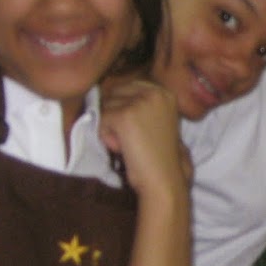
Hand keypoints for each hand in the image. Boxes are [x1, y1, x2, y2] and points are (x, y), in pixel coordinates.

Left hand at [99, 78, 190, 198]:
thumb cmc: (158, 155)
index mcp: (164, 92)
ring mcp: (140, 102)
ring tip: (129, 144)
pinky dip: (106, 137)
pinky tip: (123, 148)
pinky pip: (101, 120)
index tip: (134, 130)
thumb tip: (109, 93)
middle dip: (115, 115)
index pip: (127, 87)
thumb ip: (141, 104)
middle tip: (132, 138)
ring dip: (110, 127)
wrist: (164, 178)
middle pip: (114, 94)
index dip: (122, 107)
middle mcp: (154, 92)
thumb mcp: (157, 120)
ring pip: (106, 106)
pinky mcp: (124, 115)